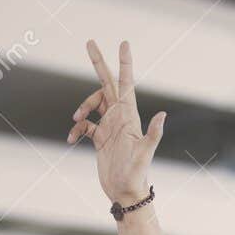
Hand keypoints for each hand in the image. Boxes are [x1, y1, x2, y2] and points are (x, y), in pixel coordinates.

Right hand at [67, 39, 164, 204]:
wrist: (125, 193)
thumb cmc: (136, 175)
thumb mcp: (144, 154)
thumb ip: (152, 135)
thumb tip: (163, 115)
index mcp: (129, 116)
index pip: (126, 84)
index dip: (125, 63)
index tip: (123, 43)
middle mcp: (120, 117)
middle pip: (107, 83)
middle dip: (98, 62)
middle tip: (89, 41)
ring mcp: (110, 127)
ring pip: (93, 103)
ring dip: (82, 106)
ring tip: (76, 119)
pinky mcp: (100, 138)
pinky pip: (85, 125)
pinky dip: (76, 128)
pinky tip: (72, 139)